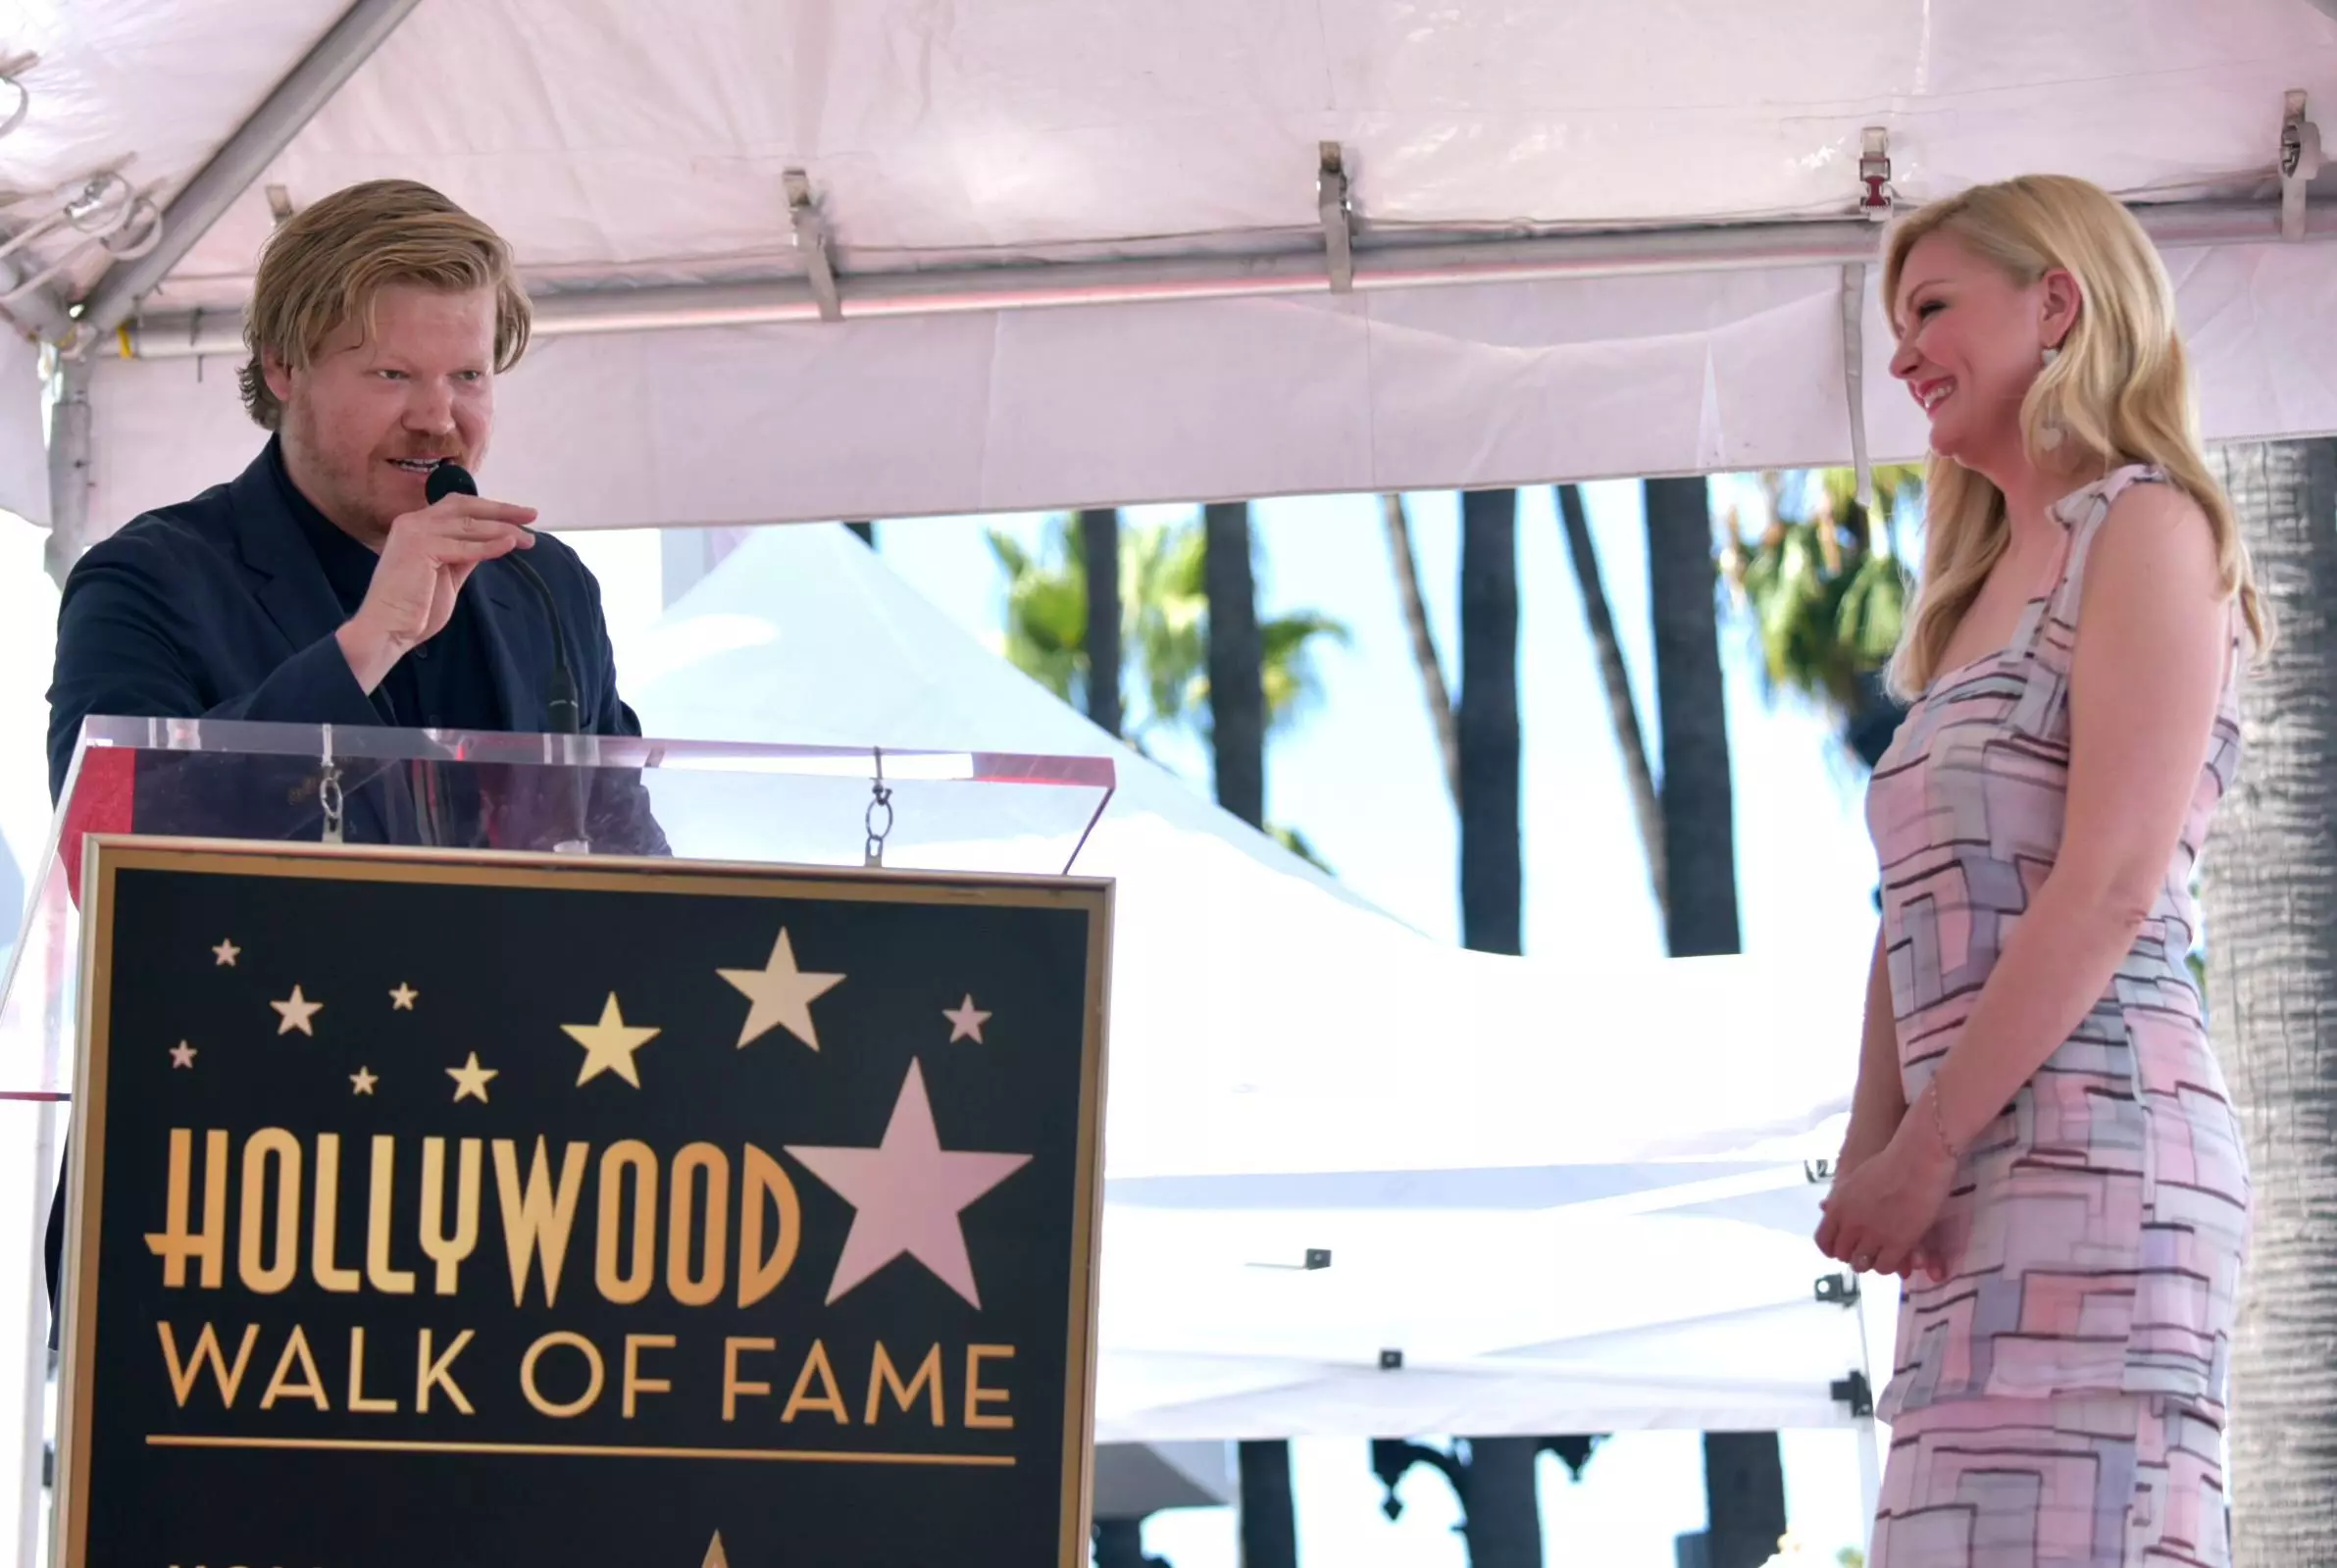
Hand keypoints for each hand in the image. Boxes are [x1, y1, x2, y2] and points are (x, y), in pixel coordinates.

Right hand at [337, 493, 537, 691]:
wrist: (387, 629)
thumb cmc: (415, 608)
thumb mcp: (448, 574)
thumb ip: (464, 554)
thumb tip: (492, 540)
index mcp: (416, 525)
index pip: (458, 506)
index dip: (490, 508)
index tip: (520, 516)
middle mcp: (413, 522)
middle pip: (465, 506)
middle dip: (501, 510)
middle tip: (531, 516)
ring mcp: (415, 532)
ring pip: (468, 525)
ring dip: (502, 530)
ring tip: (528, 539)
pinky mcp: (420, 548)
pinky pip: (464, 546)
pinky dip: (489, 546)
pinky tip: (510, 546)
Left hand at [1815, 1112, 1956, 1281]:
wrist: (1918, 1159)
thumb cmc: (1890, 1163)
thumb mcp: (1854, 1180)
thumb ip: (1841, 1199)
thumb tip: (1825, 1208)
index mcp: (1836, 1206)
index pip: (1824, 1240)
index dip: (1833, 1248)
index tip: (1844, 1248)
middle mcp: (1849, 1223)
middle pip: (1842, 1254)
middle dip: (1853, 1254)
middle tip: (1867, 1251)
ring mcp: (1872, 1235)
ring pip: (1862, 1264)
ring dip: (1870, 1261)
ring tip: (1881, 1254)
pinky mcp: (1896, 1244)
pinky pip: (1884, 1267)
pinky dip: (1888, 1266)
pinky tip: (1896, 1257)